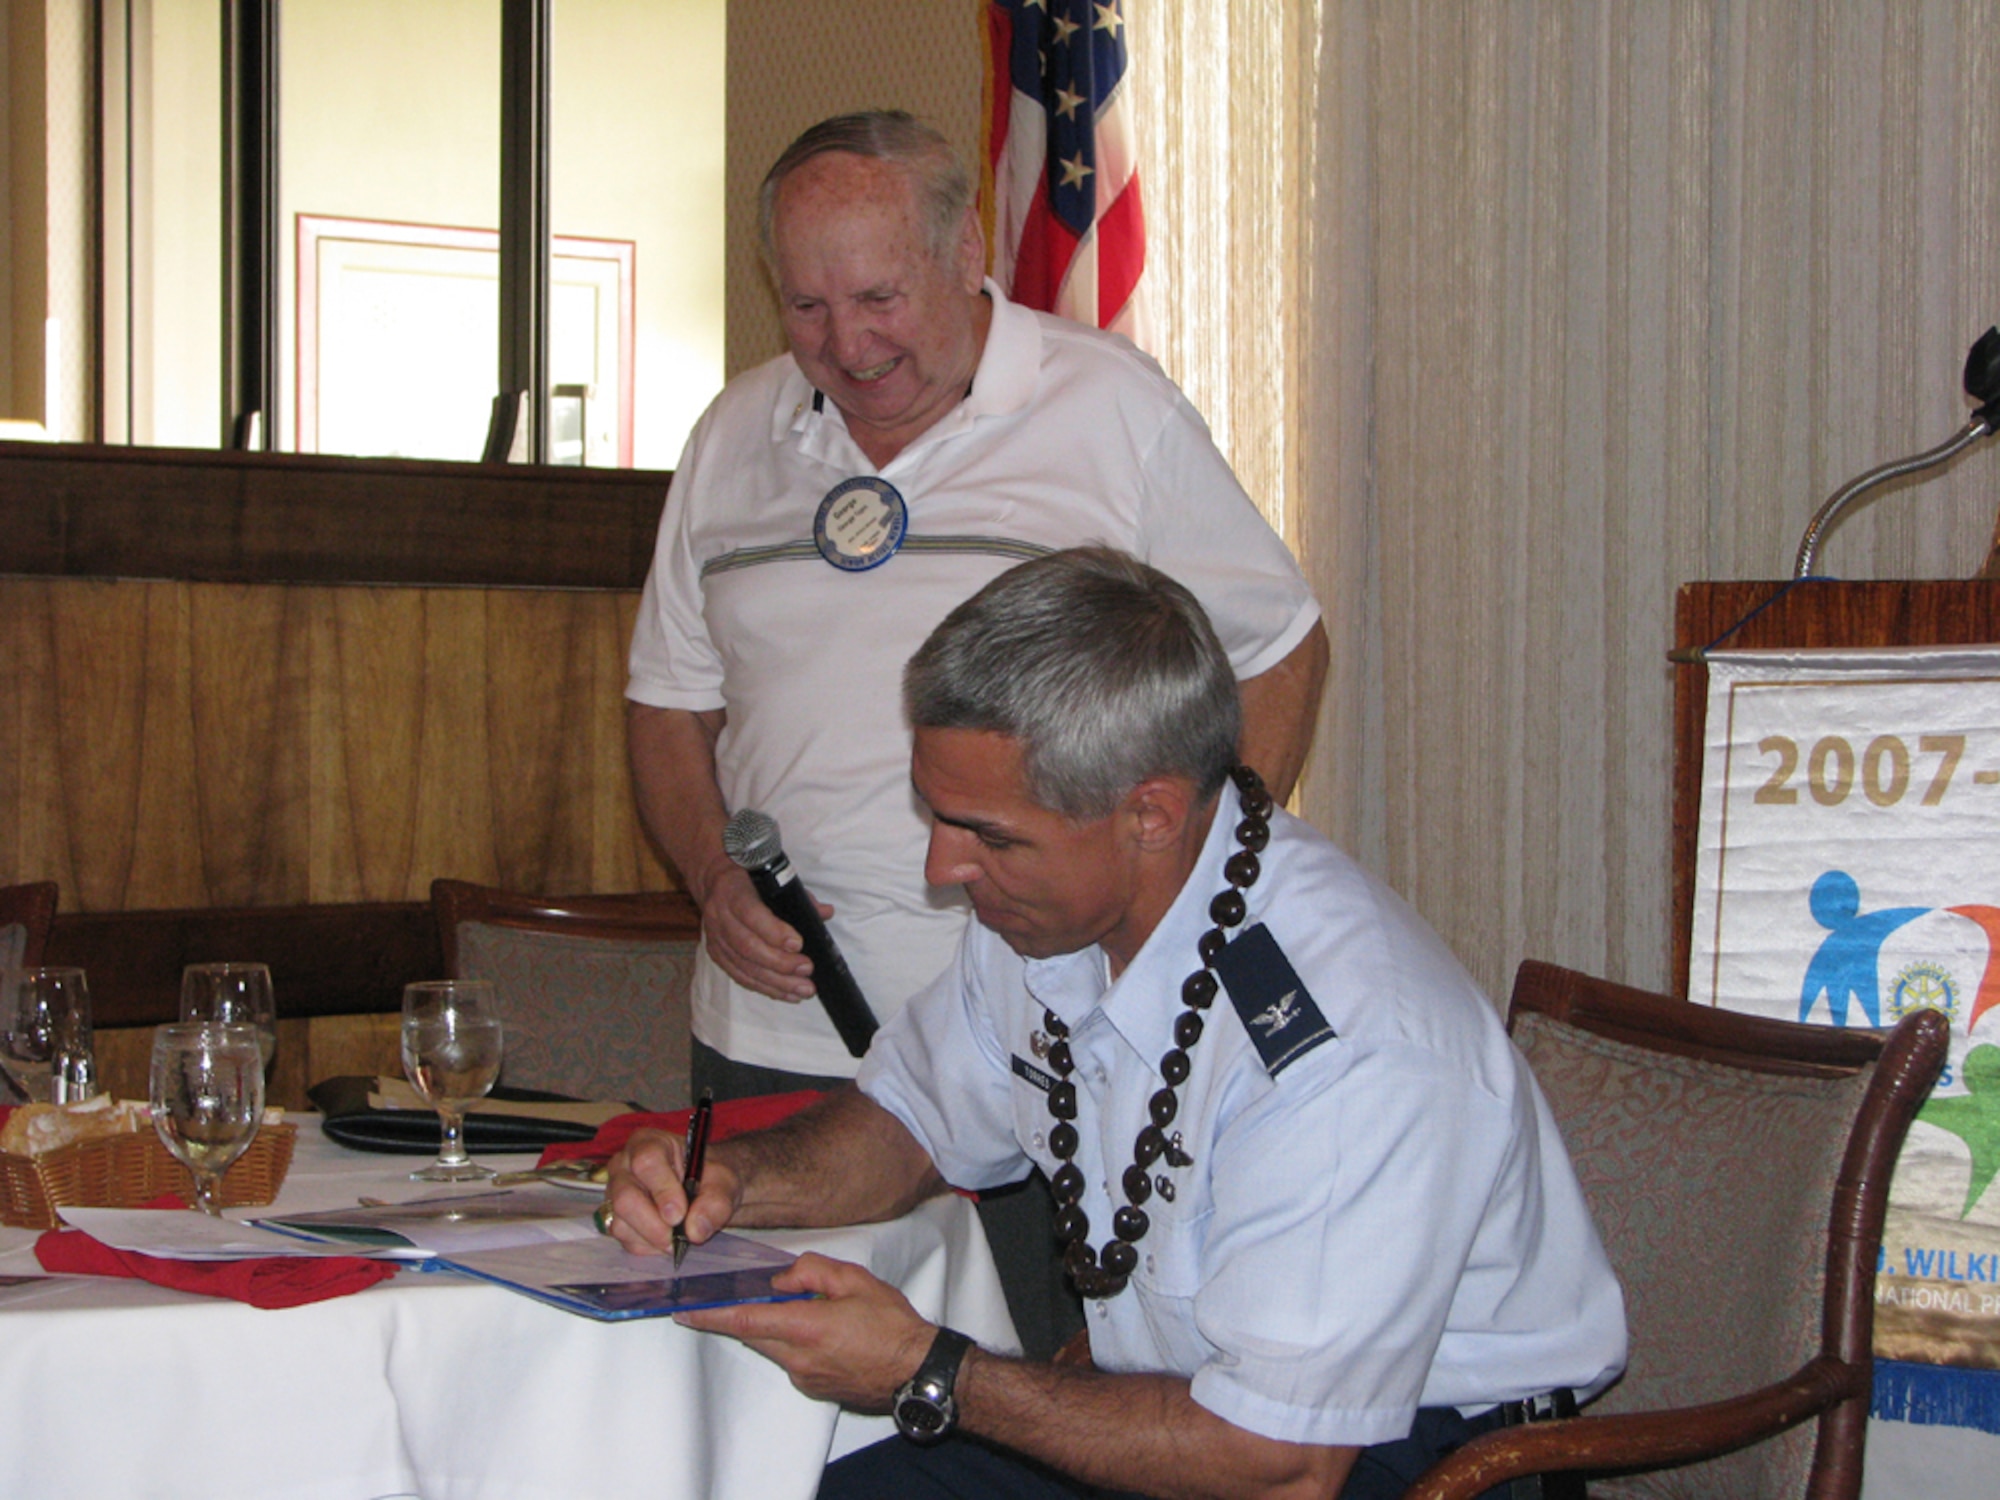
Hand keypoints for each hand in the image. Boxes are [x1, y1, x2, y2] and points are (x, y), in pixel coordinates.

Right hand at [602, 1127, 740, 1255]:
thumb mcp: (724, 1183)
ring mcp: (616, 1194)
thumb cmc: (711, 1178)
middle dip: (655, 1224)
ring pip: (622, 1224)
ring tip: (680, 1235)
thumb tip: (694, 1231)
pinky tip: (669, 1238)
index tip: (680, 1214)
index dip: (662, 1190)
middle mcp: (624, 1166)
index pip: (646, 1162)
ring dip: (655, 1239)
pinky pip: (627, 1241)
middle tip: (680, 1237)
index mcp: (648, 1143)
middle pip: (626, 1198)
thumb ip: (715, 1203)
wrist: (707, 1192)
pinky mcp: (617, 1219)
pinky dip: (651, 1247)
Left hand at [675, 1253, 937, 1408]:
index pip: (745, 1319)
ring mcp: (804, 1377)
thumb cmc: (892, 1324)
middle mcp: (797, 1358)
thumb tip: (783, 1277)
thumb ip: (813, 1271)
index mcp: (805, 1327)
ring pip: (771, 1346)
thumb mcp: (857, 1280)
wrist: (916, 1370)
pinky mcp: (814, 1387)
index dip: (711, 1314)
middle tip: (726, 1295)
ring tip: (794, 1306)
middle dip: (738, 1315)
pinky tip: (818, 1329)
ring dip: (770, 1326)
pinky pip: (789, 1359)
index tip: (684, 1309)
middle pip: (753, 1333)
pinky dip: (791, 1341)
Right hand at [697, 862, 834, 1003]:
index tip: (798, 944)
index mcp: (734, 892)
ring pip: (744, 967)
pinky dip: (765, 988)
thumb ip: (801, 897)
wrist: (715, 883)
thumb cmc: (750, 881)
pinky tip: (786, 994)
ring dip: (776, 982)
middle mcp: (720, 916)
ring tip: (803, 990)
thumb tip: (826, 913)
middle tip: (807, 970)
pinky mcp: (716, 955)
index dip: (774, 932)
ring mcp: (715, 938)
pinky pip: (740, 977)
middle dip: (780, 963)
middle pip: (748, 946)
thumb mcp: (773, 879)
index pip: (751, 915)